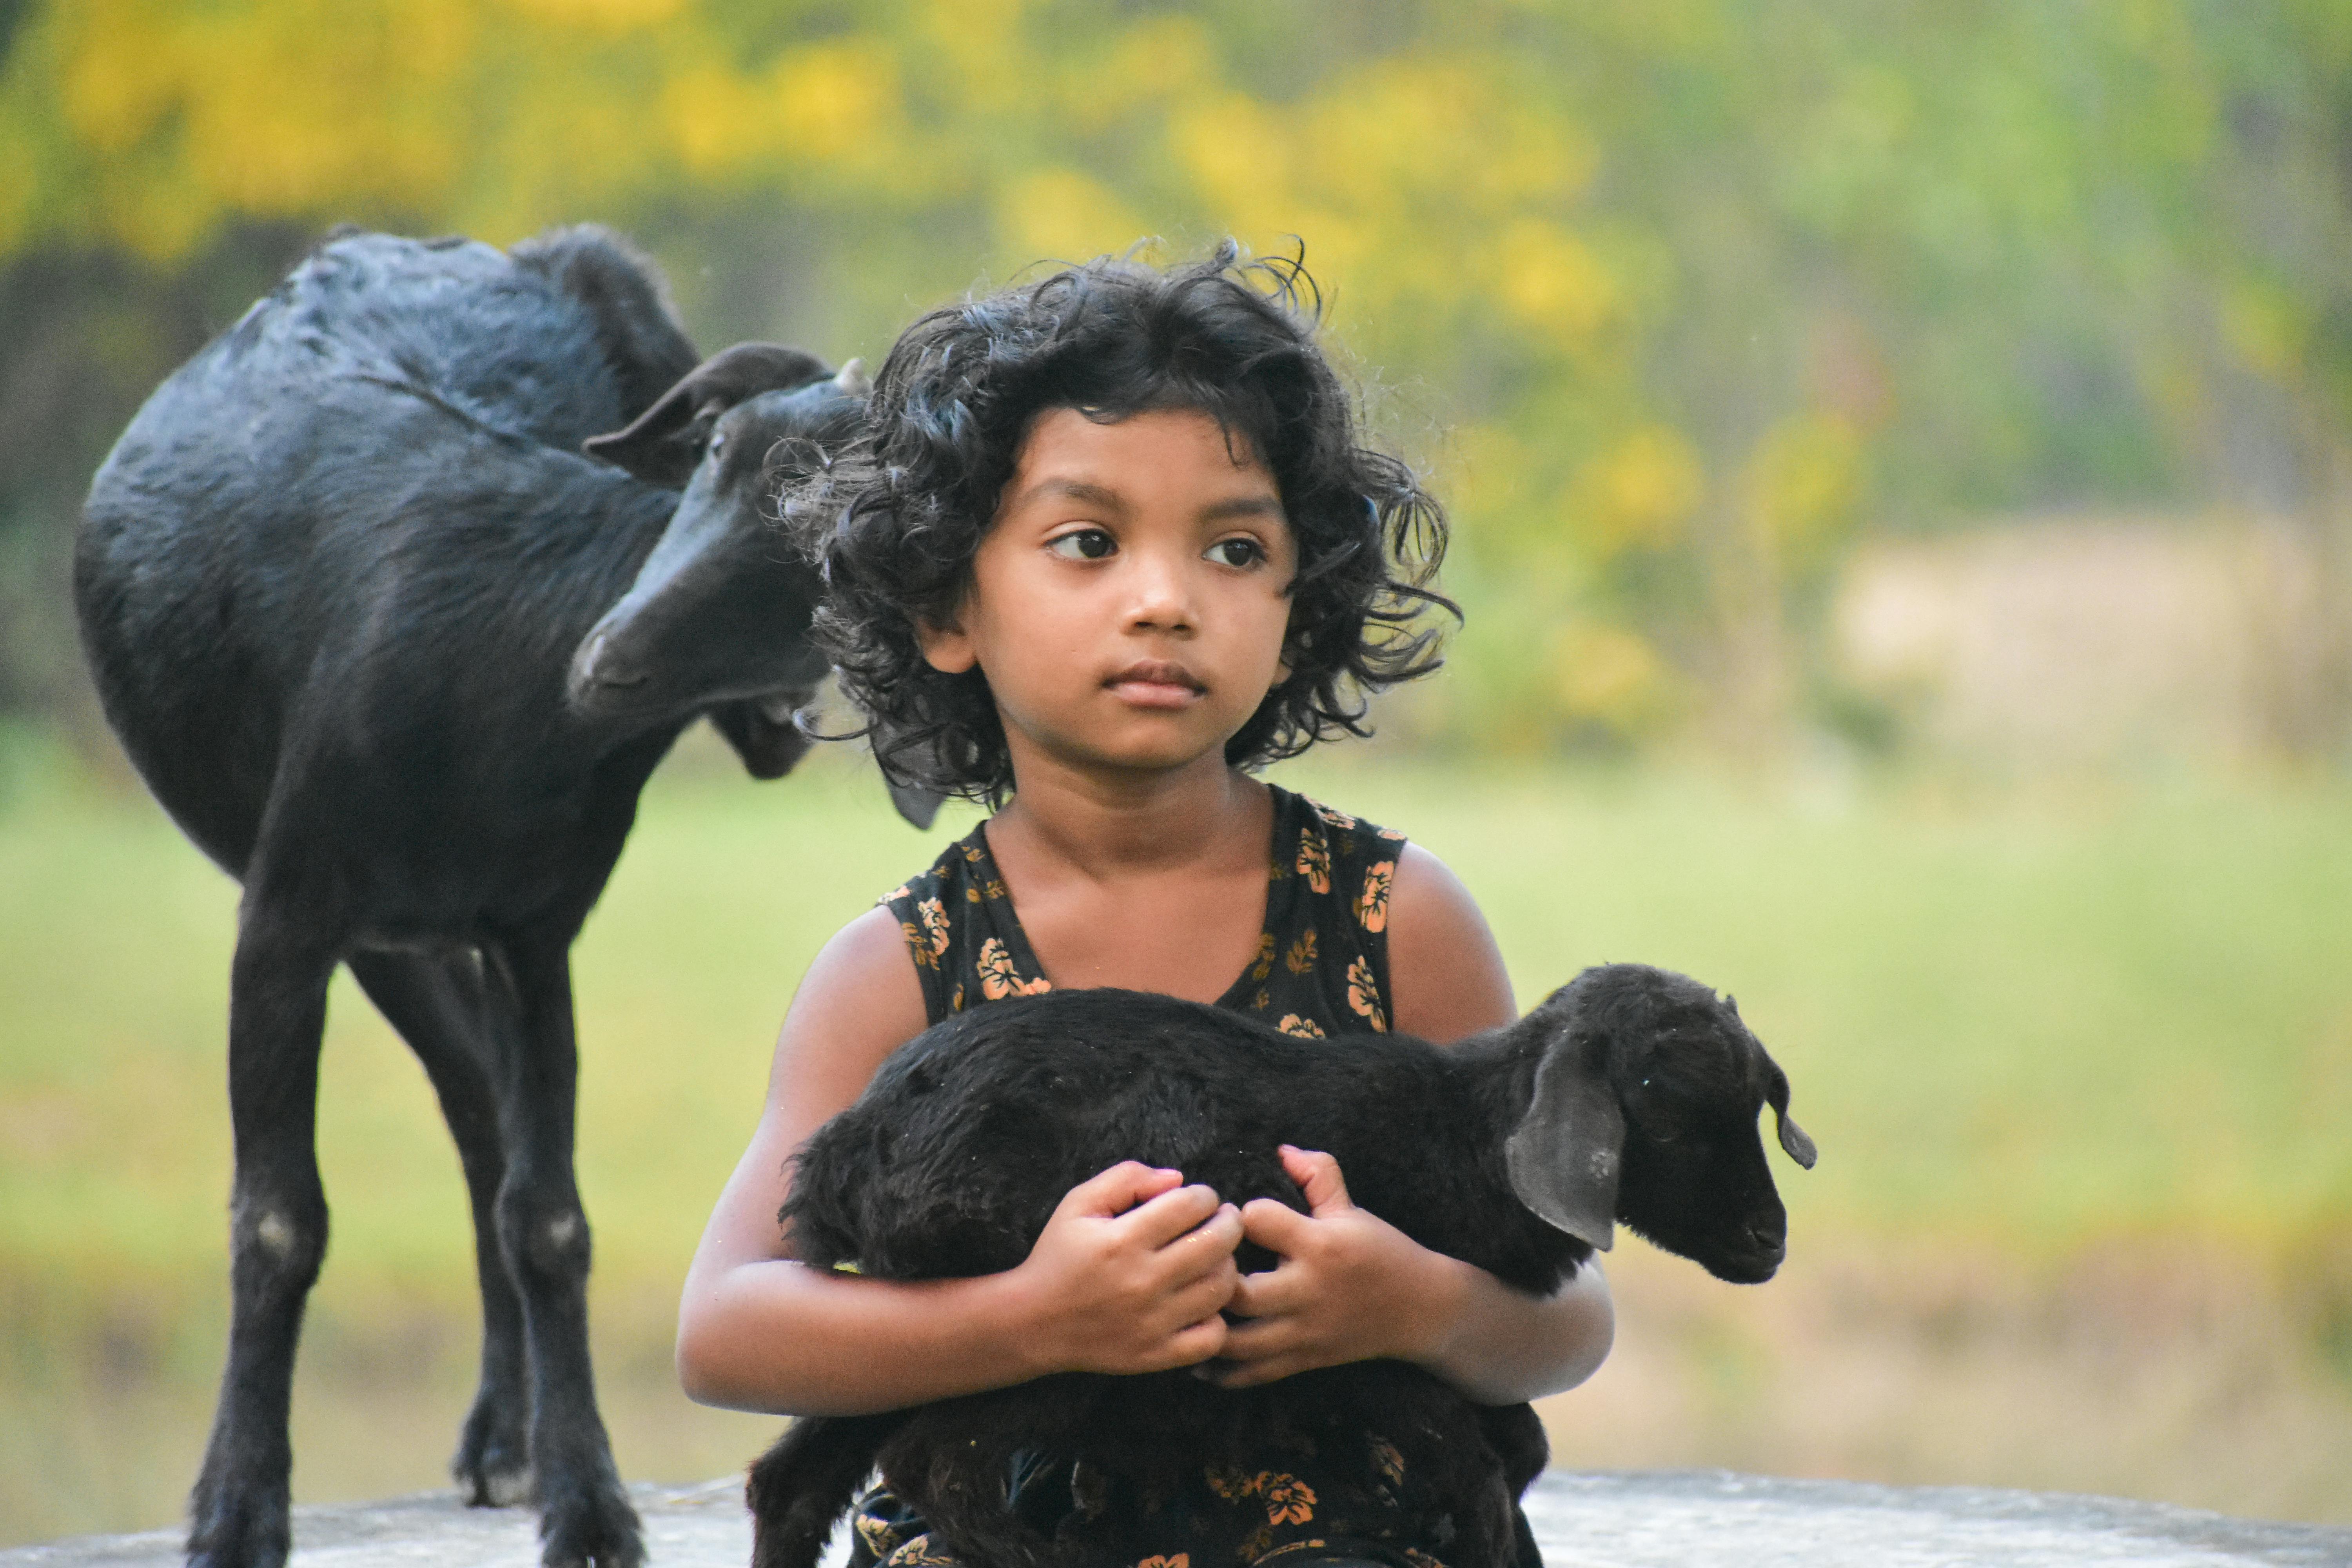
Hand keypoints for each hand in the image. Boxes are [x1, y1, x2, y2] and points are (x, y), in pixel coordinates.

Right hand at [1015, 1161, 1243, 1376]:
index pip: (1190, 1205)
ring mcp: (1151, 1323)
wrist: (1032, 1323)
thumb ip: (1127, 1178)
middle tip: (1226, 1220)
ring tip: (1216, 1258)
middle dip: (1230, 1223)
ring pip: (1220, 1288)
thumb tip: (1178, 1179)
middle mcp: (1141, 1282)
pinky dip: (1217, 1318)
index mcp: (1122, 1240)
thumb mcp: (1079, 1204)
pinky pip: (1211, 1337)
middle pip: (1216, 1244)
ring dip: (1227, 1266)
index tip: (1202, 1199)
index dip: (1205, 1195)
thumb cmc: (1059, 1256)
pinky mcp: (1155, 1355)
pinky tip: (1203, 1303)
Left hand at [1206, 1146, 1467, 1387]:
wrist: (1421, 1310)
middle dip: (1210, 1277)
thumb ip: (1318, 1174)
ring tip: (1187, 1309)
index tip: (1232, 1214)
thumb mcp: (1351, 1208)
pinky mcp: (1303, 1360)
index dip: (1238, 1213)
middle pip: (1238, 1292)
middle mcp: (1308, 1291)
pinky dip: (1220, 1371)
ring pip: (1237, 1343)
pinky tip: (1199, 1357)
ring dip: (1206, 1327)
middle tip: (1197, 1265)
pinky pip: (1252, 1374)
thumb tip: (1281, 1150)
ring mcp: (1304, 1331)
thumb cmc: (1381, 1251)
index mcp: (1319, 1245)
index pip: (1257, 1221)